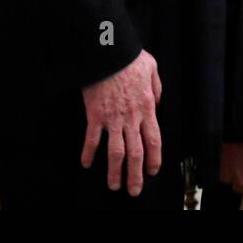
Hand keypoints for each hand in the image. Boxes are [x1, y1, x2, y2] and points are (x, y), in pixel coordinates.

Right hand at [80, 49, 161, 195]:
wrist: (107, 53)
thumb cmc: (129, 58)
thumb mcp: (152, 68)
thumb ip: (156, 89)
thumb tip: (156, 104)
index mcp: (146, 107)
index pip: (154, 139)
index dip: (154, 158)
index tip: (153, 171)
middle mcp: (131, 117)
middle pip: (136, 152)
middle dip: (136, 174)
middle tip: (134, 190)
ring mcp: (112, 118)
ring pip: (115, 152)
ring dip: (115, 171)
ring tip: (114, 186)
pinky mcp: (95, 116)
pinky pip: (91, 139)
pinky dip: (88, 153)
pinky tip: (86, 164)